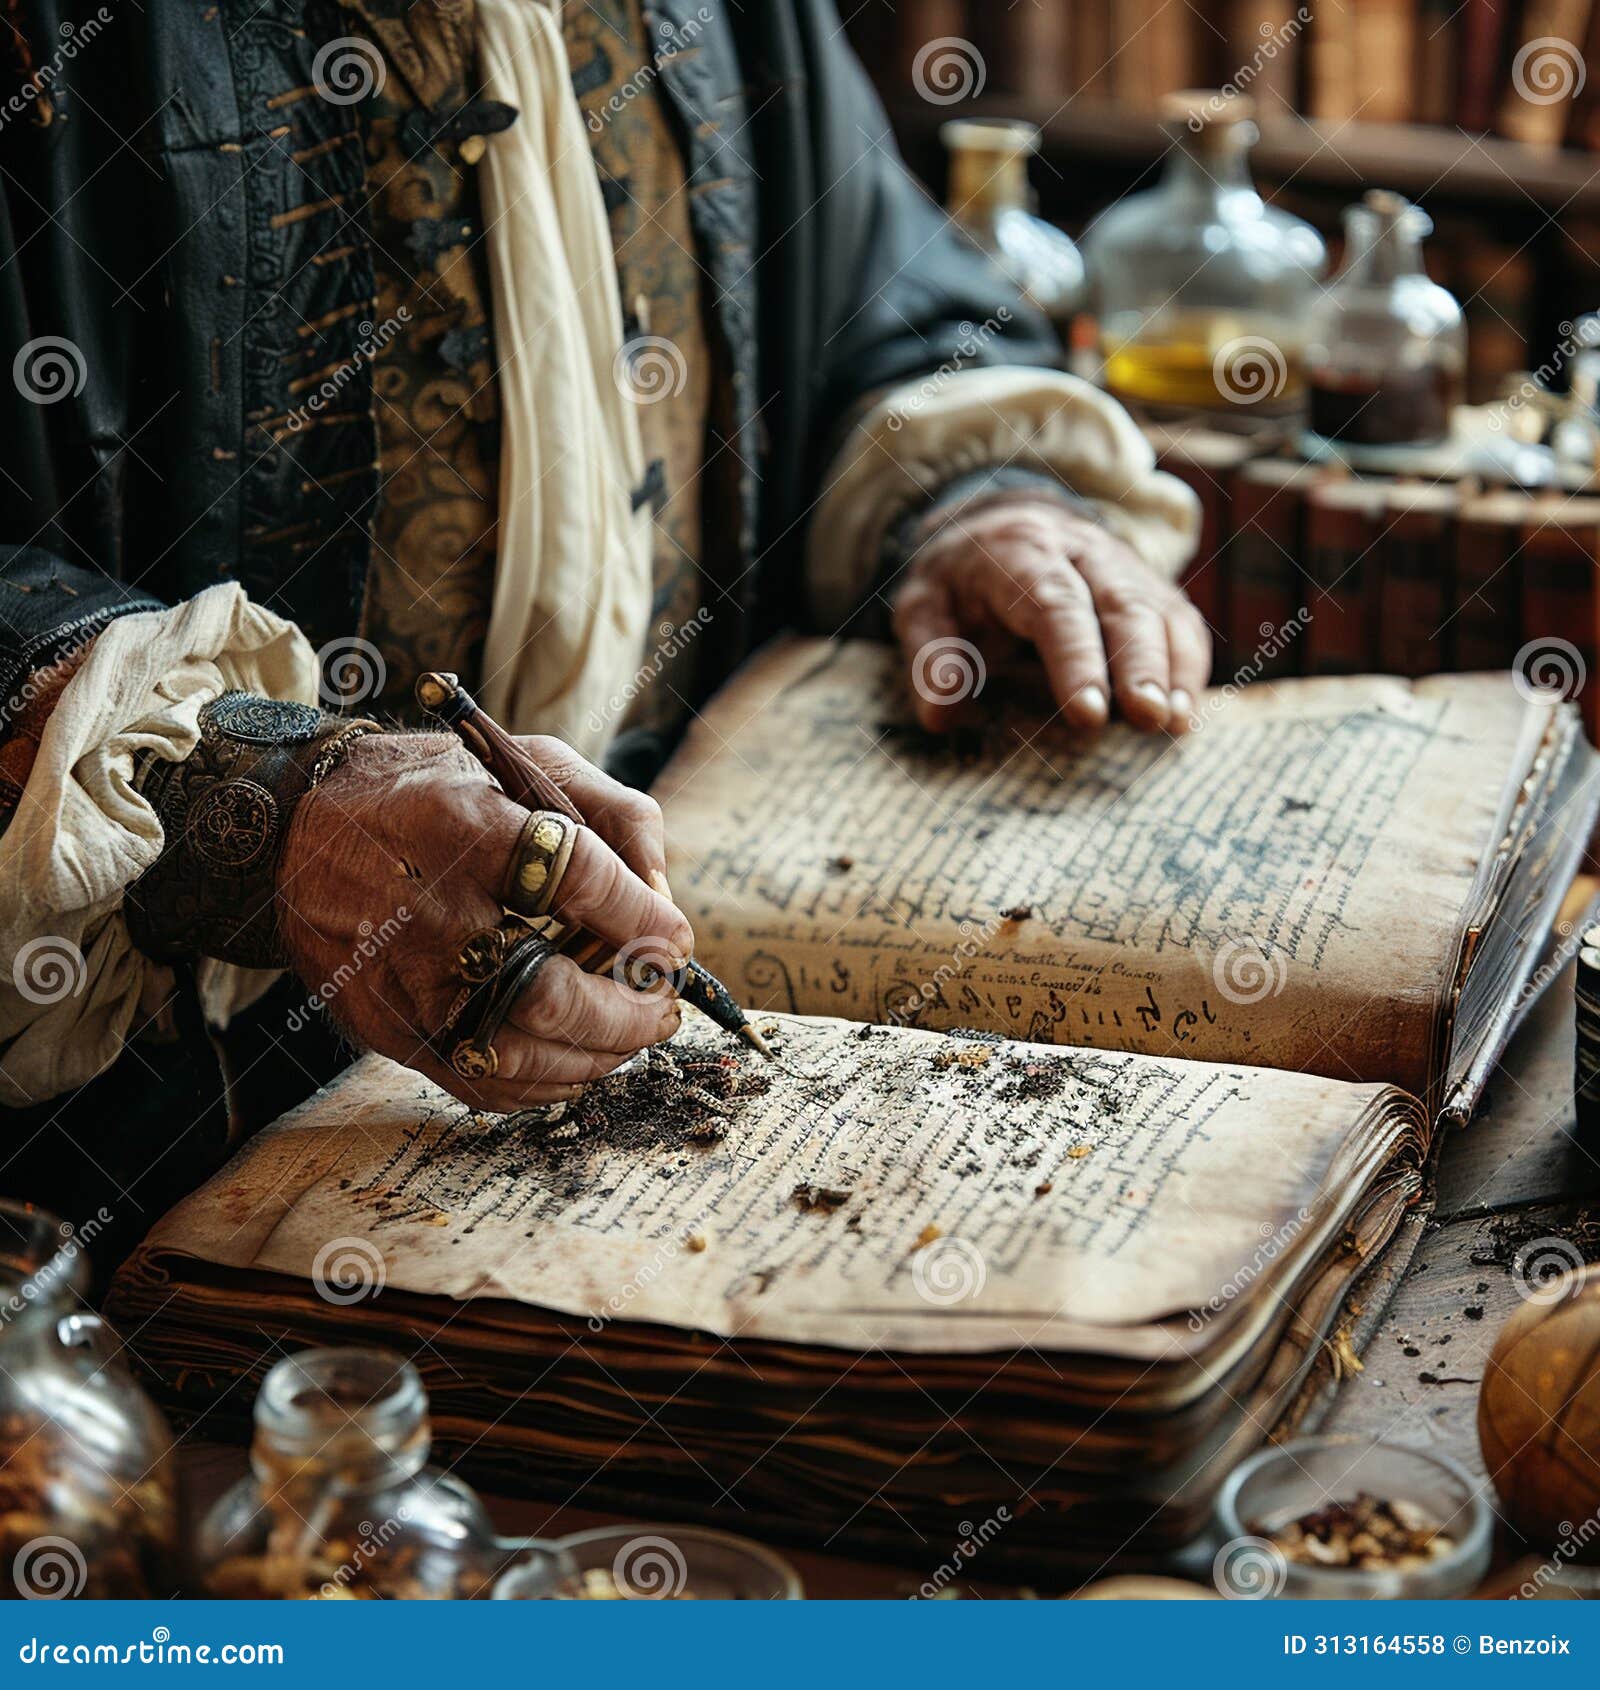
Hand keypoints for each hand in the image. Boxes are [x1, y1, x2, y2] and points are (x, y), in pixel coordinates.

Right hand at [277, 732, 693, 1112]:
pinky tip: (578, 1054)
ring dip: (597, 1055)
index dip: (642, 918)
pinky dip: (545, 1080)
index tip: (675, 939)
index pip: (578, 879)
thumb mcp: (526, 764)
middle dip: (630, 1011)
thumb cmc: (433, 793)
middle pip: (550, 993)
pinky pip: (480, 1082)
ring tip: (633, 1031)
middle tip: (664, 1002)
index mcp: (466, 826)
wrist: (294, 829)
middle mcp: (427, 911)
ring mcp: (401, 982)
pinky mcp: (386, 1028)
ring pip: (520, 1054)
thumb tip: (663, 899)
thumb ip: (614, 817)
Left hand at [891, 498, 1210, 734]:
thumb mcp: (923, 606)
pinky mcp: (1149, 588)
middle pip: (1121, 603)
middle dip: (1138, 662)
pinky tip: (1185, 713)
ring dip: (1172, 667)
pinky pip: (1180, 621)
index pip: (1055, 603)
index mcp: (1021, 554)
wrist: (1000, 524)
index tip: (1088, 713)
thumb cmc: (960, 582)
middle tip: (1147, 718)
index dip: (1075, 657)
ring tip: (1173, 722)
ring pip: (1160, 609)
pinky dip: (1188, 665)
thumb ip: (932, 655)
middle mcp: (1081, 551)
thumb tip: (941, 713)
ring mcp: (1123, 566)